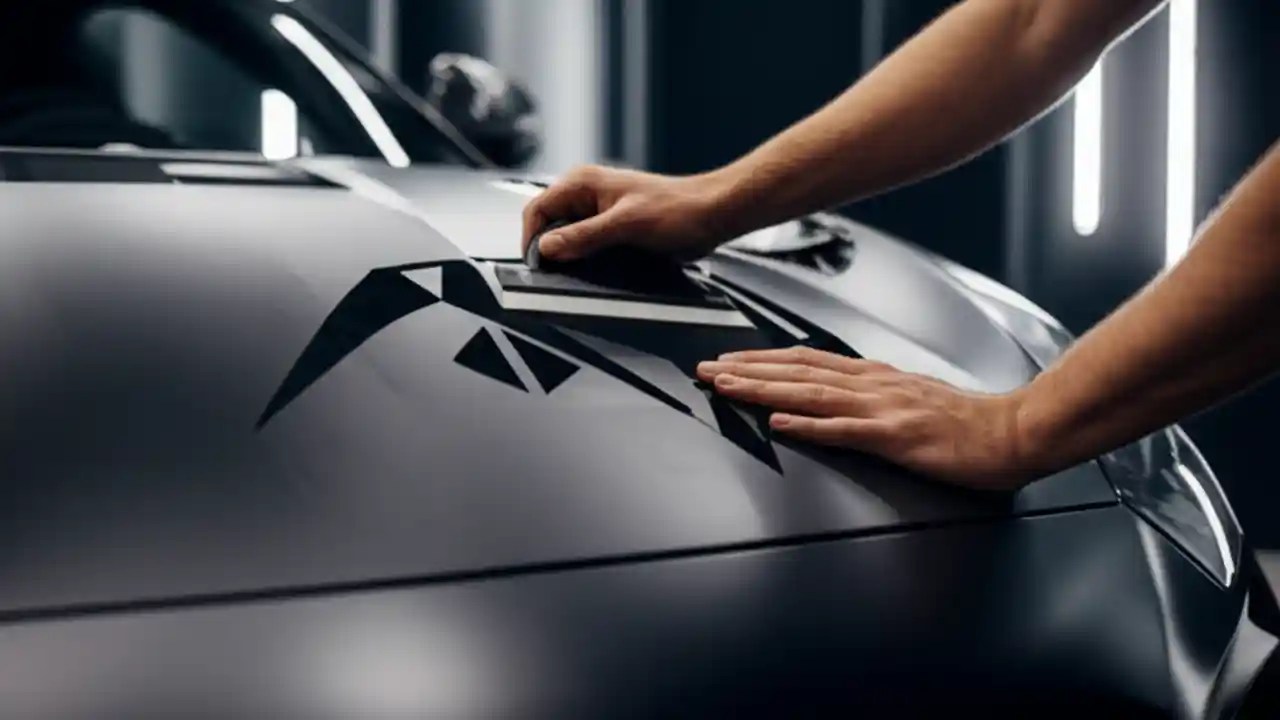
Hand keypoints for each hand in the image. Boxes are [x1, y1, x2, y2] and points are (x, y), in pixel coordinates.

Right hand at [521, 165, 735, 261]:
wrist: (710, 214)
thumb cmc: (677, 209)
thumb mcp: (626, 225)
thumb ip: (584, 236)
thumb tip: (548, 248)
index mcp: (582, 183)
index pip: (537, 211)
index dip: (532, 240)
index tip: (540, 267)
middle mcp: (586, 196)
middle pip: (549, 227)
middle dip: (551, 251)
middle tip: (559, 276)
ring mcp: (598, 213)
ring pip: (567, 240)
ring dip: (570, 258)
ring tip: (580, 275)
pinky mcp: (612, 230)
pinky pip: (587, 247)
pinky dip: (587, 261)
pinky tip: (596, 272)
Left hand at [696, 347, 1039, 490]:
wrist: (1013, 433)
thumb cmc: (965, 422)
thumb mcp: (909, 399)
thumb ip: (869, 396)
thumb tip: (830, 397)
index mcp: (873, 376)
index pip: (804, 360)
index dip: (761, 359)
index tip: (726, 360)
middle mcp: (872, 384)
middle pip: (796, 371)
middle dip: (746, 369)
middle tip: (705, 370)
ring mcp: (883, 408)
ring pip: (811, 393)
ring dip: (764, 389)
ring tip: (727, 387)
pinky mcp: (896, 437)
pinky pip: (845, 430)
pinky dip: (810, 424)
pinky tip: (781, 422)